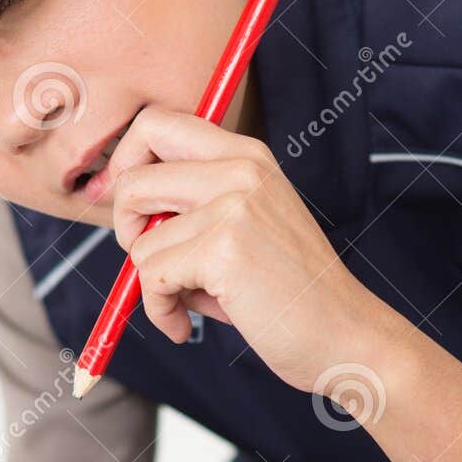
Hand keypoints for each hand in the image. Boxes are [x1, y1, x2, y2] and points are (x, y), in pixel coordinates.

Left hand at [106, 105, 371, 393]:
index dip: (126, 165)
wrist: (343, 337)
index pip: (156, 124)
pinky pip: (152, 276)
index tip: (133, 210)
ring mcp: (233, 205)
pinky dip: (159, 311)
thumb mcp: (244, 227)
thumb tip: (118, 200)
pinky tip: (184, 326)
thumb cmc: (287, 293)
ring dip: (150, 283)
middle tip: (147, 259)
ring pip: (139, 238)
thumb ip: (192, 206)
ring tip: (184, 304)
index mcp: (246, 155)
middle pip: (133, 173)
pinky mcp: (224, 249)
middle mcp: (240, 168)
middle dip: (124, 225)